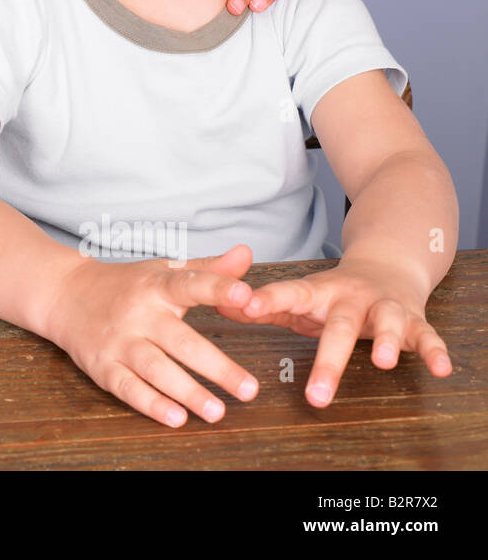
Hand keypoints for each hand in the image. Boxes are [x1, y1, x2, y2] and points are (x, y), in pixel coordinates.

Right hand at [46, 245, 261, 427]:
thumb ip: (208, 269)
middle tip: (250, 389)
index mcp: (157, 286)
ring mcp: (118, 341)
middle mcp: (138, 313)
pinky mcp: (102, 366)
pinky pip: (127, 387)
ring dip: (187, 391)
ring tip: (217, 411)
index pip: (190, 284)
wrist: (64, 294)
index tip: (246, 295)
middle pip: (180, 341)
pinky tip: (175, 418)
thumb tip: (246, 254)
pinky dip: (151, 404)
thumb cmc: (125, 285)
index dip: (218, 289)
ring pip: (156, 369)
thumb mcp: (163, 270)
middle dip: (217, 367)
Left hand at [216, 256, 452, 407]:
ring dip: (384, 341)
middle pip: (337, 327)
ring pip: (385, 323)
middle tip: (315, 395)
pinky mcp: (414, 320)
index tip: (242, 306)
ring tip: (381, 362)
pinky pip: (427, 336)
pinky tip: (440, 368)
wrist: (387, 264)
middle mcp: (350, 298)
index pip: (287, 294)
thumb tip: (219, 305)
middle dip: (327, 361)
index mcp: (316, 292)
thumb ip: (262, 305)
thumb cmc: (333, 293)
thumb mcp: (298, 297)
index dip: (264, 300)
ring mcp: (383, 307)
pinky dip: (434, 351)